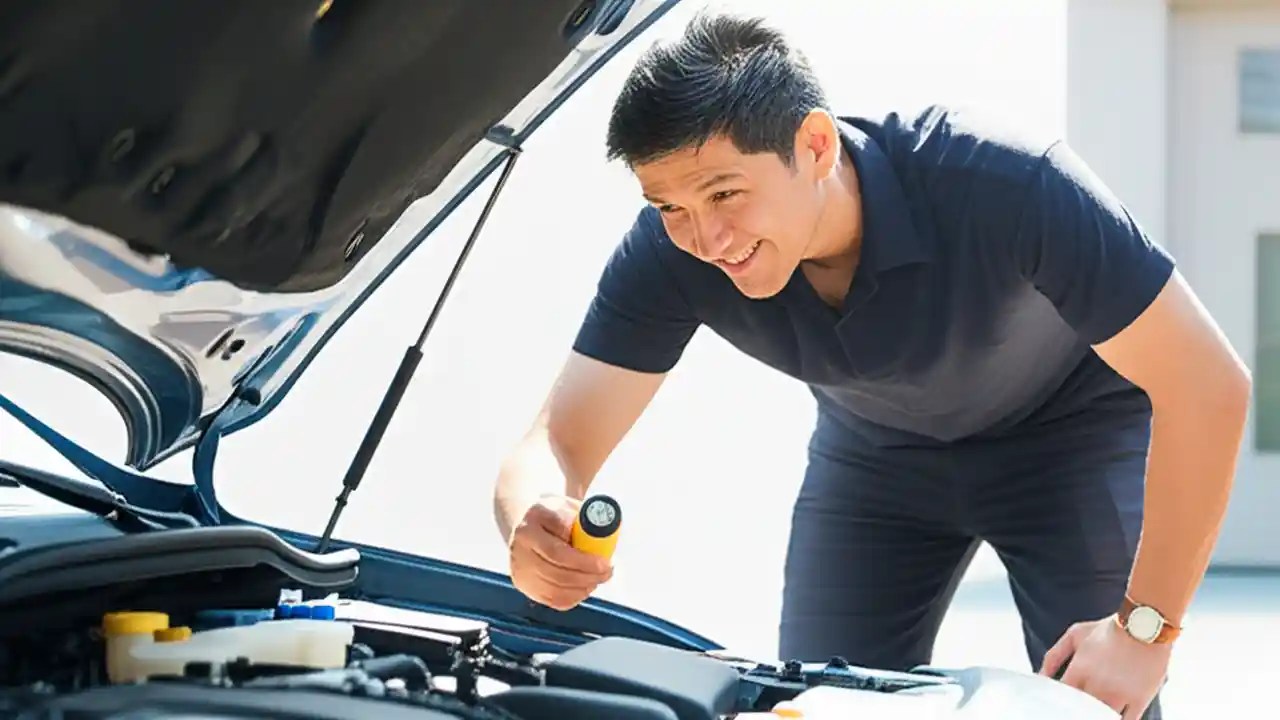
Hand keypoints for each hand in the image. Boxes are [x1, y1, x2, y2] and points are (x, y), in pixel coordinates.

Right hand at [508, 494, 612, 610]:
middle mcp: (519, 548)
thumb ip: (585, 518)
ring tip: (599, 578)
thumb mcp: (568, 505)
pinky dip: (574, 597)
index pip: (556, 551)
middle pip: (556, 573)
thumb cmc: (552, 515)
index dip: (583, 561)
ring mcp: (520, 569)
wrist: (526, 524)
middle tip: (607, 572)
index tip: (604, 562)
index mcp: (530, 525)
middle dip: (587, 577)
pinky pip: (553, 600)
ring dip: (583, 587)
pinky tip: (585, 587)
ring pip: (555, 590)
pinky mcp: (524, 585)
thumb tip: (605, 531)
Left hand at [1039, 615, 1171, 718]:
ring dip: (1097, 715)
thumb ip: (1054, 656)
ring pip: (1102, 717)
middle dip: (1075, 711)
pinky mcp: (1139, 699)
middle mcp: (1097, 684)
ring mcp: (1119, 694)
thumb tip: (1039, 676)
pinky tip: (1112, 716)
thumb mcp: (1074, 635)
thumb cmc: (1109, 629)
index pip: (1061, 697)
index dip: (1058, 703)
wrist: (1144, 625)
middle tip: (1075, 709)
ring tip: (1093, 711)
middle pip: (1079, 710)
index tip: (1059, 703)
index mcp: (1079, 670)